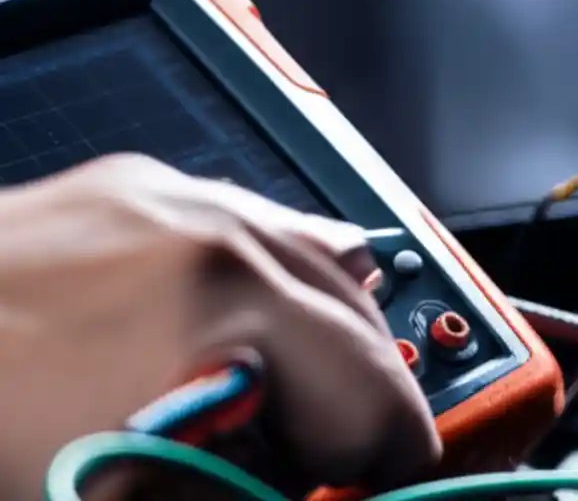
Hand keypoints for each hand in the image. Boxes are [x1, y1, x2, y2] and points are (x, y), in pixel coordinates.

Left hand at [0, 154, 439, 499]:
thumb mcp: (116, 499)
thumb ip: (243, 492)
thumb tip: (301, 486)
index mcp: (227, 316)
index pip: (387, 415)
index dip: (373, 481)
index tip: (332, 497)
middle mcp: (225, 233)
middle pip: (370, 338)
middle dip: (345, 416)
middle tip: (287, 467)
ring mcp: (182, 194)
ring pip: (330, 270)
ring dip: (318, 348)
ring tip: (257, 404)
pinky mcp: (142, 183)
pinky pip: (261, 227)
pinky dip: (275, 284)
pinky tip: (243, 324)